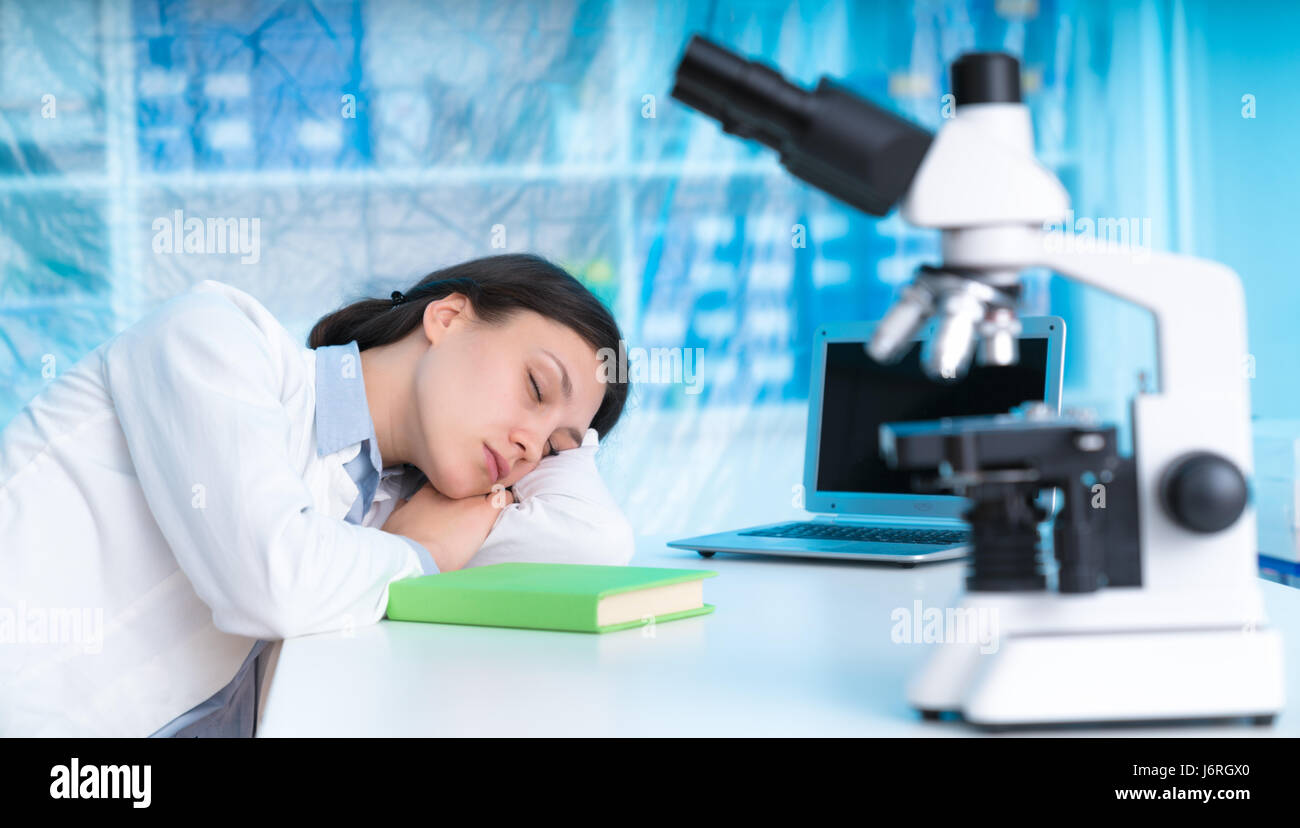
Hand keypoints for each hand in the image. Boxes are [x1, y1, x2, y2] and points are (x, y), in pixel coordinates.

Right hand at [381, 481, 510, 571]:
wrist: (415, 553)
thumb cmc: (401, 541)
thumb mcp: (396, 518)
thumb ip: (404, 507)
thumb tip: (404, 505)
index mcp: (431, 490)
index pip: (452, 480)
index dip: (458, 489)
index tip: (459, 501)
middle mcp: (453, 489)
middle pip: (472, 482)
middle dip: (476, 492)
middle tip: (477, 507)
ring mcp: (469, 498)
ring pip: (492, 486)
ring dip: (493, 496)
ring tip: (494, 508)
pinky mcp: (483, 511)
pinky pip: (504, 498)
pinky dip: (506, 503)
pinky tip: (504, 512)